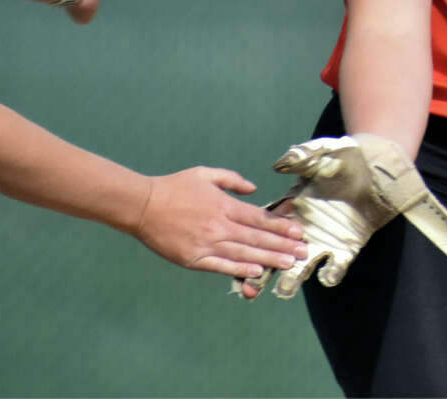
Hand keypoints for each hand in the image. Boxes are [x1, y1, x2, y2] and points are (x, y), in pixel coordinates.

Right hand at [132, 166, 306, 282]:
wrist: (143, 206)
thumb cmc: (174, 187)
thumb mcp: (205, 174)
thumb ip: (231, 180)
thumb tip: (253, 189)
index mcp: (223, 204)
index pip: (258, 218)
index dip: (280, 226)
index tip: (298, 231)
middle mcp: (218, 225)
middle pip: (257, 237)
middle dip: (283, 245)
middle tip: (303, 251)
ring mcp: (206, 244)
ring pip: (244, 253)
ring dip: (269, 258)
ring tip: (289, 263)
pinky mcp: (193, 259)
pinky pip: (221, 266)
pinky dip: (240, 269)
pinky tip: (256, 271)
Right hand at [238, 134, 446, 300]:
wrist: (377, 167)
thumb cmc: (345, 156)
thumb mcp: (321, 154)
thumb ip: (301, 157)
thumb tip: (278, 164)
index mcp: (292, 207)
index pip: (265, 226)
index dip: (254, 239)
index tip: (241, 250)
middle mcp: (303, 229)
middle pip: (277, 252)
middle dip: (265, 268)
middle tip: (254, 285)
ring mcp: (324, 240)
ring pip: (302, 265)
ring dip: (292, 277)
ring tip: (284, 289)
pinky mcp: (346, 248)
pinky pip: (336, 266)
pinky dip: (330, 272)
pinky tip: (326, 276)